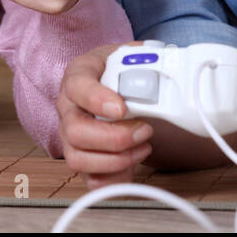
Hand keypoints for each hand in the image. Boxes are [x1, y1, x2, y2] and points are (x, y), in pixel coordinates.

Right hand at [56, 42, 153, 189]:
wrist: (116, 84)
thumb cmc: (120, 71)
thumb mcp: (131, 56)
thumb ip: (146, 62)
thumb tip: (168, 72)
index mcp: (77, 76)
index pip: (77, 86)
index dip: (97, 100)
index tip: (122, 108)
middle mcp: (68, 108)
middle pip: (75, 131)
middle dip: (115, 137)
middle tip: (145, 129)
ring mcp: (70, 137)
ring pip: (78, 159)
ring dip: (117, 159)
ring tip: (144, 146)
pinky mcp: (83, 159)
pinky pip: (90, 180)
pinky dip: (115, 177)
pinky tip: (133, 162)